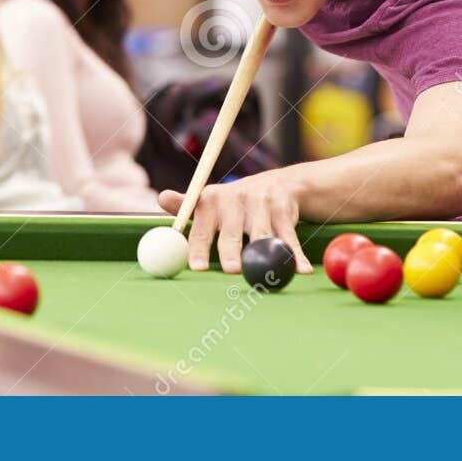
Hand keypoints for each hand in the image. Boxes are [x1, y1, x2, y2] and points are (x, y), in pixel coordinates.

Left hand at [158, 173, 313, 275]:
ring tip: (265, 276)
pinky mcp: (283, 209)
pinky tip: (299, 270)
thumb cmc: (235, 204)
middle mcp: (235, 199)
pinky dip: (295, 256)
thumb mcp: (211, 202)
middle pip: (231, 232)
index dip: (199, 248)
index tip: (197, 268)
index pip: (202, 227)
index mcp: (212, 200)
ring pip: (261, 236)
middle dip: (231, 251)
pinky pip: (288, 237)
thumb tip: (162, 198)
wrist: (278, 184)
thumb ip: (186, 207)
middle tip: (231, 270)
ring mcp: (261, 203)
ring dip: (265, 257)